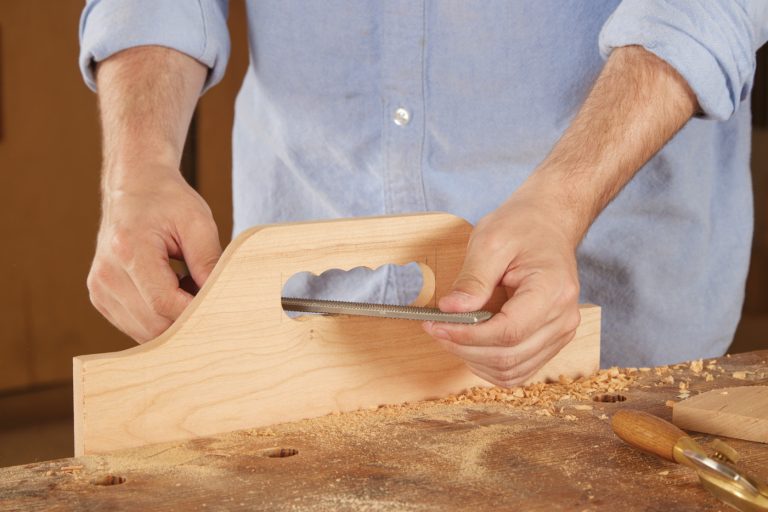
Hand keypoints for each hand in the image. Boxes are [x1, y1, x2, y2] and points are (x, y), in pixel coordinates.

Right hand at [87, 166, 221, 341]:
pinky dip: (159, 319)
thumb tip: (221, 300)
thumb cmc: (167, 201)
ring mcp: (99, 288)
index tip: (220, 307)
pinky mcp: (100, 297)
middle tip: (211, 299)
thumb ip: (209, 262)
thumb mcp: (198, 222)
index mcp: (129, 250)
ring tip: (188, 289)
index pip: (164, 303)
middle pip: (154, 325)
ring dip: (174, 322)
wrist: (134, 186)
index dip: (196, 313)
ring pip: (145, 333)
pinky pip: (136, 326)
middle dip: (188, 321)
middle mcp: (106, 273)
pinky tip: (172, 293)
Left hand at [423, 192, 581, 387]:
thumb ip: (472, 279)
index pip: (508, 332)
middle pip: (509, 357)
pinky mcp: (551, 342)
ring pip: (512, 370)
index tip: (436, 325)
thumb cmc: (522, 228)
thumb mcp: (490, 242)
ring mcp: (560, 334)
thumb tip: (450, 310)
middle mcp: (563, 318)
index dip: (467, 336)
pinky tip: (470, 345)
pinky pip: (518, 370)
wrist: (548, 226)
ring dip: (474, 360)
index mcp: (553, 291)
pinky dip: (489, 365)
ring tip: (450, 335)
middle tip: (435, 328)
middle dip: (464, 348)